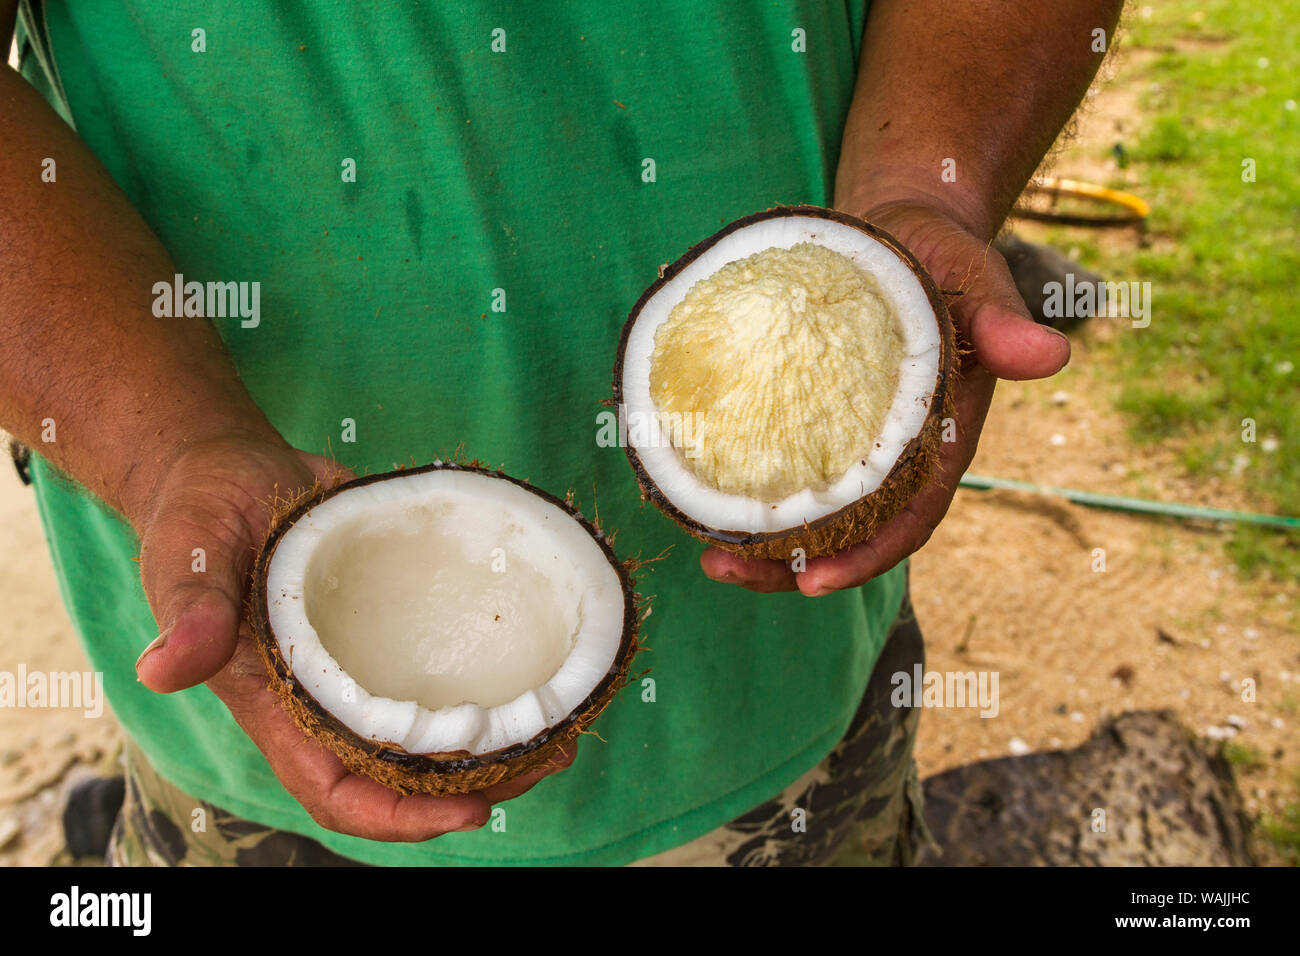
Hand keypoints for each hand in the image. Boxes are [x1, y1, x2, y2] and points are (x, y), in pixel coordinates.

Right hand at [131, 434, 573, 840]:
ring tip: (563, 729)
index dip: (400, 816)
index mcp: (278, 703)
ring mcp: (365, 665)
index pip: (337, 790)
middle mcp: (327, 699)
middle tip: (550, 758)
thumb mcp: (188, 553)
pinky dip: (492, 683)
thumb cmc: (199, 516)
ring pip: (432, 733)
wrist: (231, 470)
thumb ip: (189, 607)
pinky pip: (443, 669)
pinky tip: (542, 670)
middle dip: (474, 784)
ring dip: (496, 744)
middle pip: (402, 776)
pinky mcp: (394, 626)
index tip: (473, 804)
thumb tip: (164, 669)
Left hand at [701, 198, 1069, 594]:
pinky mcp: (809, 417)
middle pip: (847, 535)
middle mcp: (894, 456)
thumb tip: (1053, 354)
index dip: (866, 556)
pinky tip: (699, 496)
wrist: (898, 227)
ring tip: (708, 557)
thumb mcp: (975, 279)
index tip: (814, 581)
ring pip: (809, 514)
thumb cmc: (942, 255)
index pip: (909, 518)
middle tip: (726, 570)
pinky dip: (745, 490)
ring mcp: (848, 441)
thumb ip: (1002, 321)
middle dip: (791, 567)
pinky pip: (780, 467)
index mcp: (940, 442)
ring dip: (760, 543)